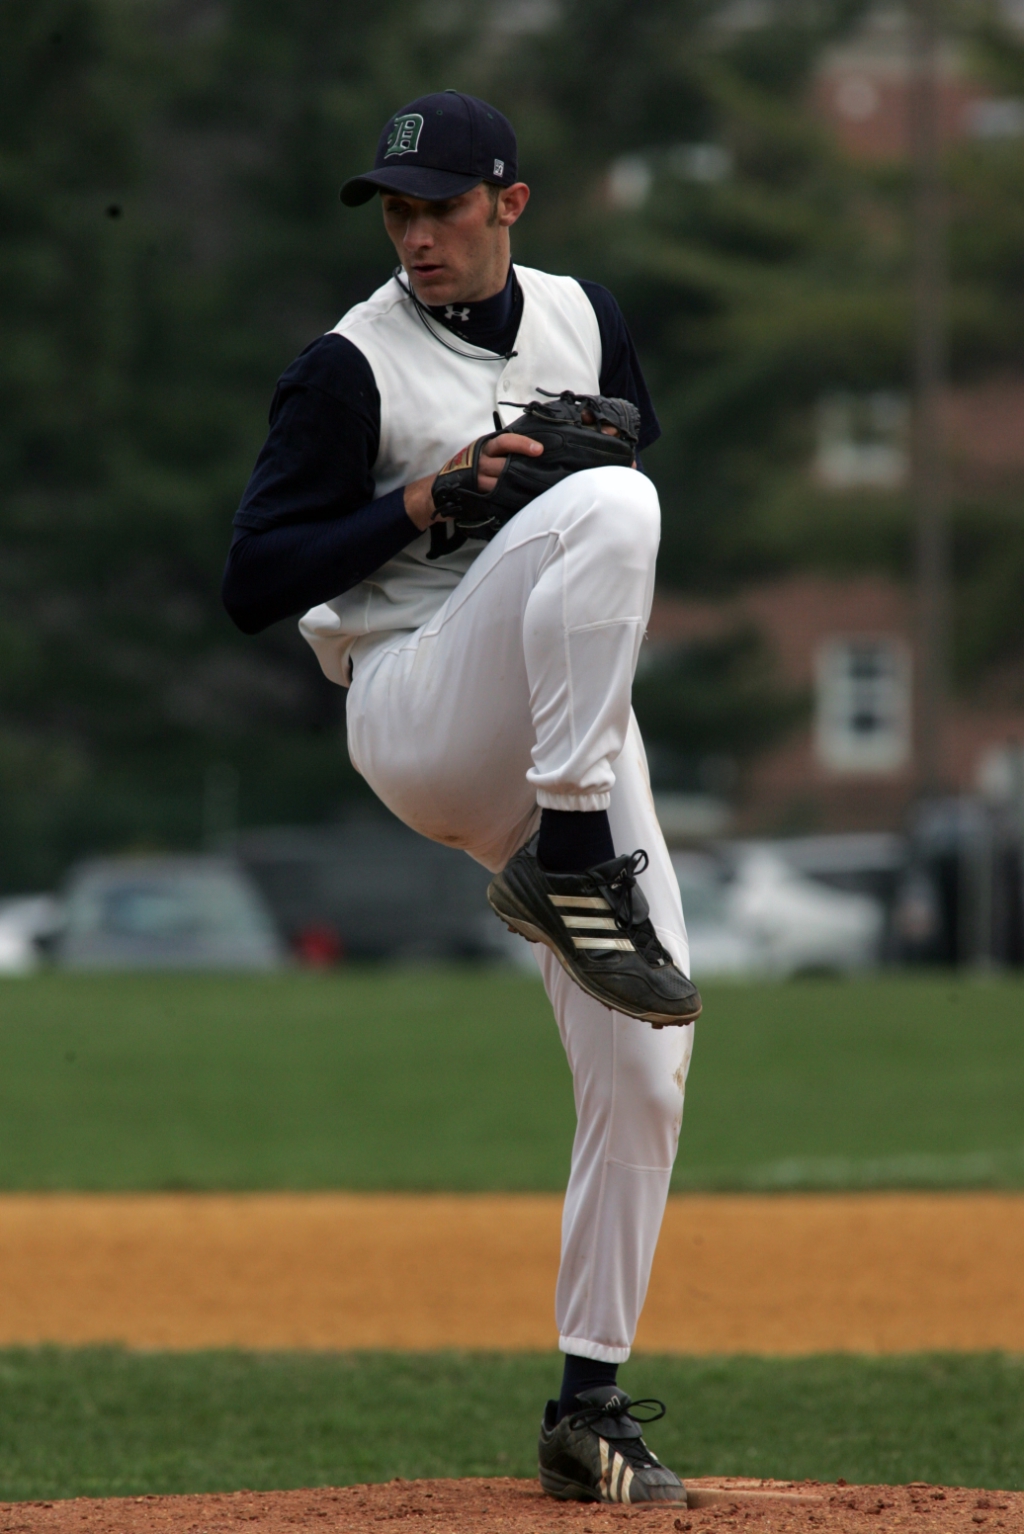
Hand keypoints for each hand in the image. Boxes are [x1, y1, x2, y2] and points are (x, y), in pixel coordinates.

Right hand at [403, 432, 544, 531]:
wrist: (442, 485)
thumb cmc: (469, 465)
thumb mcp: (482, 451)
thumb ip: (502, 449)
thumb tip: (534, 448)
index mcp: (483, 447)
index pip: (504, 442)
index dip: (522, 444)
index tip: (539, 449)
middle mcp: (480, 463)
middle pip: (505, 466)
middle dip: (523, 470)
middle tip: (545, 474)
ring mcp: (477, 482)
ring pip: (502, 485)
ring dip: (518, 487)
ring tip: (538, 488)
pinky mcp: (475, 497)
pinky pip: (495, 500)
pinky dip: (508, 500)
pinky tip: (520, 501)